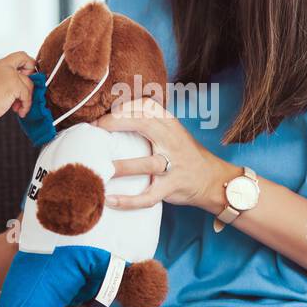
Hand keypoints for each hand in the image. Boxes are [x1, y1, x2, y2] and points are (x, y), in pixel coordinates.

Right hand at [0, 51, 37, 119]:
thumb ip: (9, 80)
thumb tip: (28, 85)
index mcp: (0, 65)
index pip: (21, 55)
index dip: (29, 64)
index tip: (27, 77)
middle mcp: (5, 66)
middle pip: (30, 67)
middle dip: (30, 83)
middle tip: (25, 96)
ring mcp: (10, 75)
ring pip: (29, 84)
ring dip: (27, 98)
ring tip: (19, 108)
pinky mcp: (14, 85)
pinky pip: (27, 95)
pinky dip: (26, 105)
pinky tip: (20, 112)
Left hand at [93, 96, 239, 211]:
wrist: (212, 179)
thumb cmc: (183, 154)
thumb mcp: (171, 131)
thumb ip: (148, 122)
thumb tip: (109, 119)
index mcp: (169, 123)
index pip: (145, 106)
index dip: (120, 109)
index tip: (99, 119)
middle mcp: (172, 140)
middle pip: (144, 123)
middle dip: (116, 123)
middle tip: (94, 132)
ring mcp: (174, 164)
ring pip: (147, 163)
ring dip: (121, 166)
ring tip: (97, 169)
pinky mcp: (172, 187)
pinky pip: (150, 195)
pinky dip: (130, 200)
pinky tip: (111, 200)